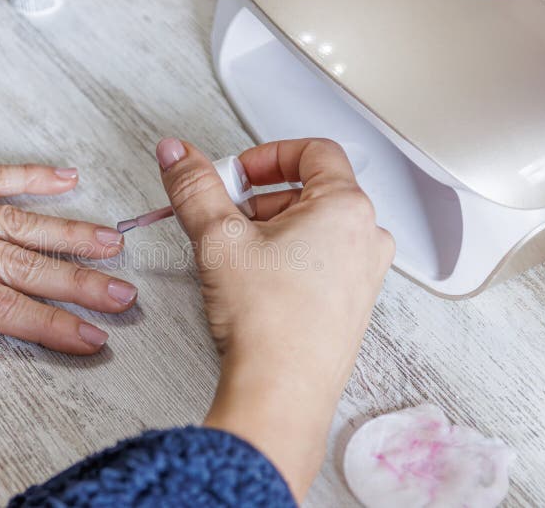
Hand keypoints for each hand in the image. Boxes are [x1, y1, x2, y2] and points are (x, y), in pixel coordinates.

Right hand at [154, 137, 393, 499]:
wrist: (282, 393)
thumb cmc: (270, 323)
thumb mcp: (219, 238)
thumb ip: (194, 186)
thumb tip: (178, 155)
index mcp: (346, 208)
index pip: (313, 152)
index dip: (266, 156)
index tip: (235, 174)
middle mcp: (366, 238)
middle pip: (311, 190)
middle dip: (259, 196)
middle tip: (223, 214)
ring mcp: (363, 274)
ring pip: (313, 228)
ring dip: (270, 228)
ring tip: (235, 253)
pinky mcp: (349, 304)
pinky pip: (319, 261)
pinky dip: (286, 257)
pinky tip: (254, 282)